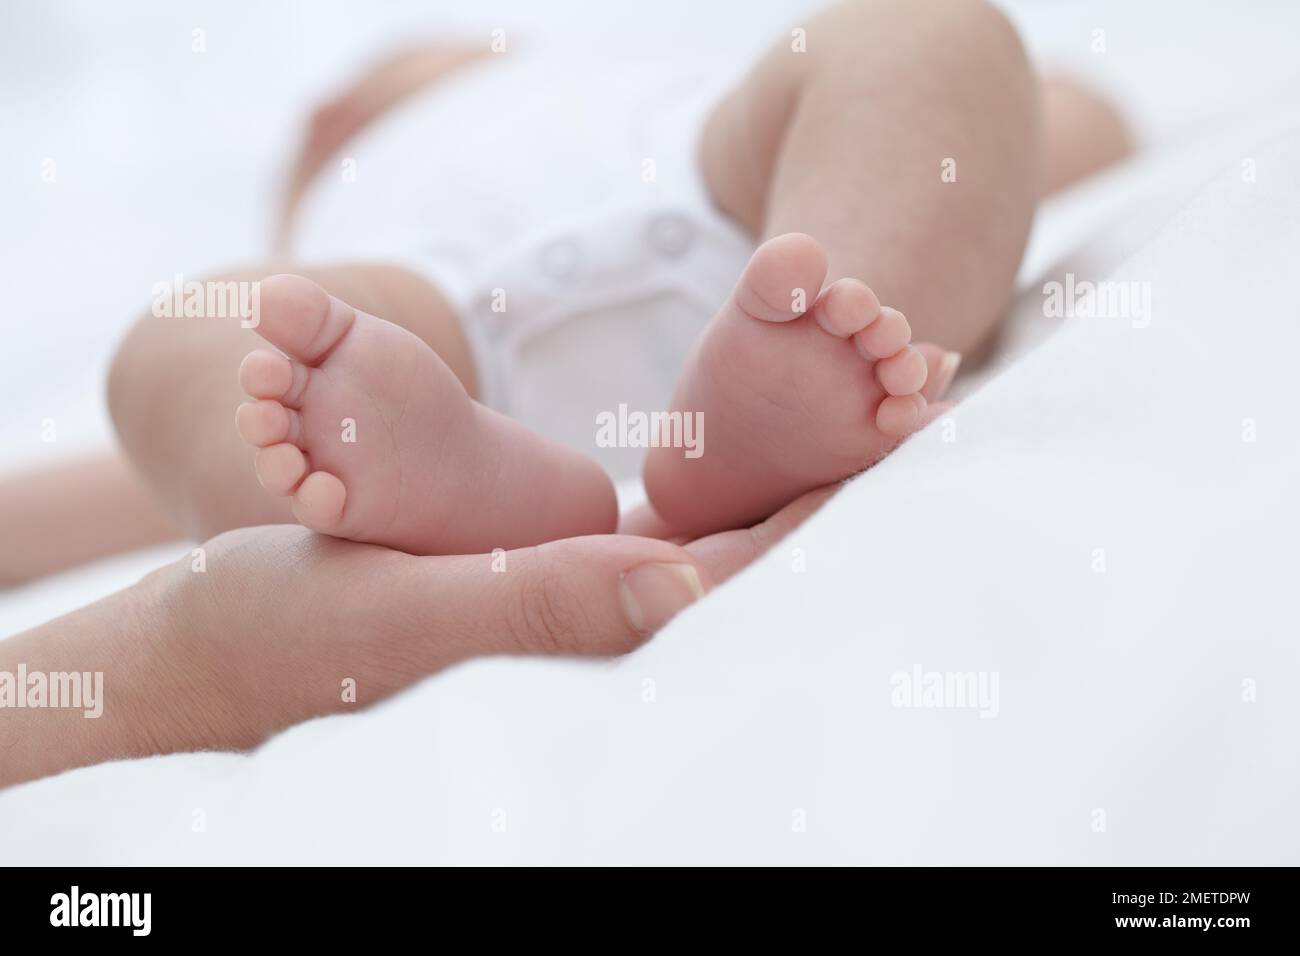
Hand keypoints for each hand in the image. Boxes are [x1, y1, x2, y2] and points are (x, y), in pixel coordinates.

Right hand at [0, 486, 834, 786]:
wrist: (225, 647)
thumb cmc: (298, 632)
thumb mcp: (412, 608)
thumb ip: (544, 599)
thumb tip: (682, 577)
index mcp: (577, 643)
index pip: (731, 584)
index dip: (818, 517)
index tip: (904, 444)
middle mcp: (591, 639)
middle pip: (738, 572)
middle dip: (823, 501)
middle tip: (915, 413)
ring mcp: (571, 615)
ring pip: (703, 556)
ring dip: (776, 496)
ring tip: (860, 421)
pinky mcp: (540, 592)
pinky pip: (647, 547)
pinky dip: (707, 504)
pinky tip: (745, 467)